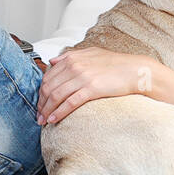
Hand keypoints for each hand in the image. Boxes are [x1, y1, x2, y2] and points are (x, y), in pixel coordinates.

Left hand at [36, 47, 159, 124]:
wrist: (135, 70)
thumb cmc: (115, 63)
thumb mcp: (91, 53)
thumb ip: (70, 56)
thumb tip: (52, 61)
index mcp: (72, 58)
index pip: (48, 77)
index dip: (40, 93)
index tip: (39, 103)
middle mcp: (74, 66)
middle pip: (48, 87)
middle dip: (40, 104)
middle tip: (38, 116)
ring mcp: (82, 77)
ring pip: (56, 96)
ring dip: (46, 110)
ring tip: (43, 121)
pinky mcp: (91, 88)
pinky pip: (69, 103)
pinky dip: (59, 112)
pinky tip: (53, 120)